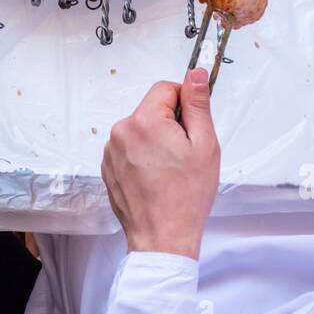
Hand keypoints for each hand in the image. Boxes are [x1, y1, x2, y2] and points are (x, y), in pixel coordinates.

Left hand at [101, 70, 219, 259]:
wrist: (163, 237)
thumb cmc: (185, 197)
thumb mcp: (204, 145)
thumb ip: (198, 104)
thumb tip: (195, 75)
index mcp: (145, 121)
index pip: (165, 88)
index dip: (184, 103)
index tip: (192, 125)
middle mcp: (121, 131)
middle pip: (152, 109)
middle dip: (170, 123)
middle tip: (184, 153)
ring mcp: (111, 150)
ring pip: (140, 129)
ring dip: (155, 140)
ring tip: (169, 169)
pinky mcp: (108, 166)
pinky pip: (129, 147)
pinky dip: (143, 156)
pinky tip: (156, 177)